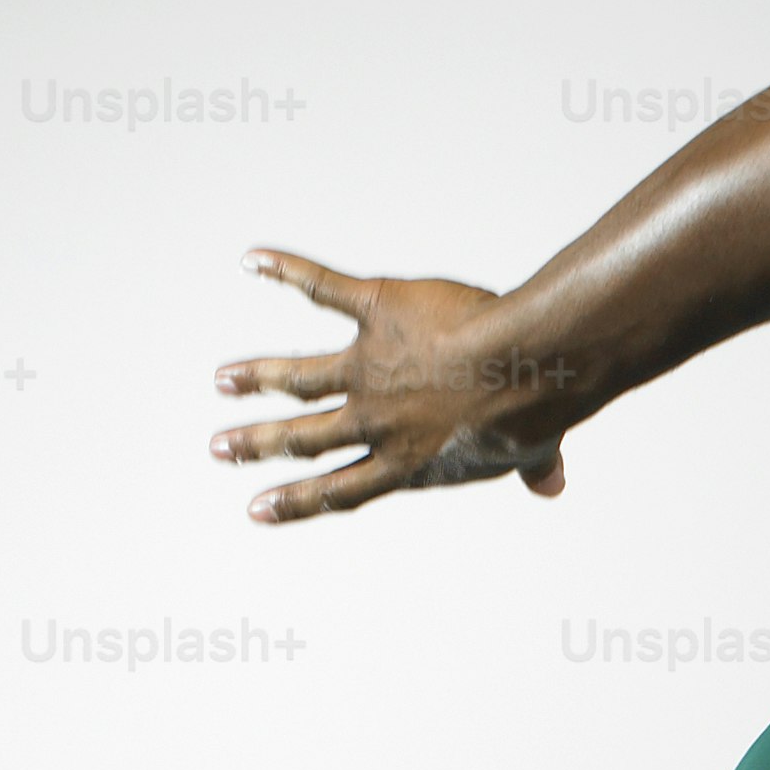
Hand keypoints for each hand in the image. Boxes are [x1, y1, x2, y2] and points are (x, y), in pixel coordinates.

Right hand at [214, 253, 578, 524]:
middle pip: (303, 438)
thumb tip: (550, 485)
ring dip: (256, 376)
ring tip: (222, 381)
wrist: (523, 369)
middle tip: (218, 448)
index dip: (296, 502)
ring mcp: (370, 365)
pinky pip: (320, 287)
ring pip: (298, 375)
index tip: (258, 509)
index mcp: (408, 461)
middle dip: (257, 445)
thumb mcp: (529, 451)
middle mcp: (376, 420)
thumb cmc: (531, 414)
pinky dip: (285, 270)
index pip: (341, 490)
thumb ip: (533, 469)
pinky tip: (253, 260)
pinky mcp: (378, 309)